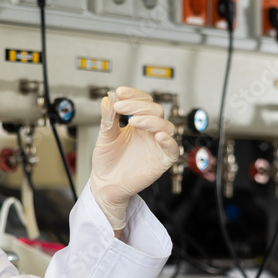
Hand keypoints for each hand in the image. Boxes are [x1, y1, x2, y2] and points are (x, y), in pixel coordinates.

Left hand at [89, 87, 177, 229]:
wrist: (105, 185)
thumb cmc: (107, 162)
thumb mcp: (105, 136)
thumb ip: (108, 118)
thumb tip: (108, 98)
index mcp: (137, 123)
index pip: (143, 101)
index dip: (133, 95)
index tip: (119, 92)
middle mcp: (149, 132)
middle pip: (155, 110)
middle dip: (138, 106)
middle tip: (121, 107)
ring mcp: (157, 145)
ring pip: (165, 125)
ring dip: (150, 120)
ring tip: (133, 121)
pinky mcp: (162, 160)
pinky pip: (172, 148)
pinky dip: (168, 141)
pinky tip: (157, 136)